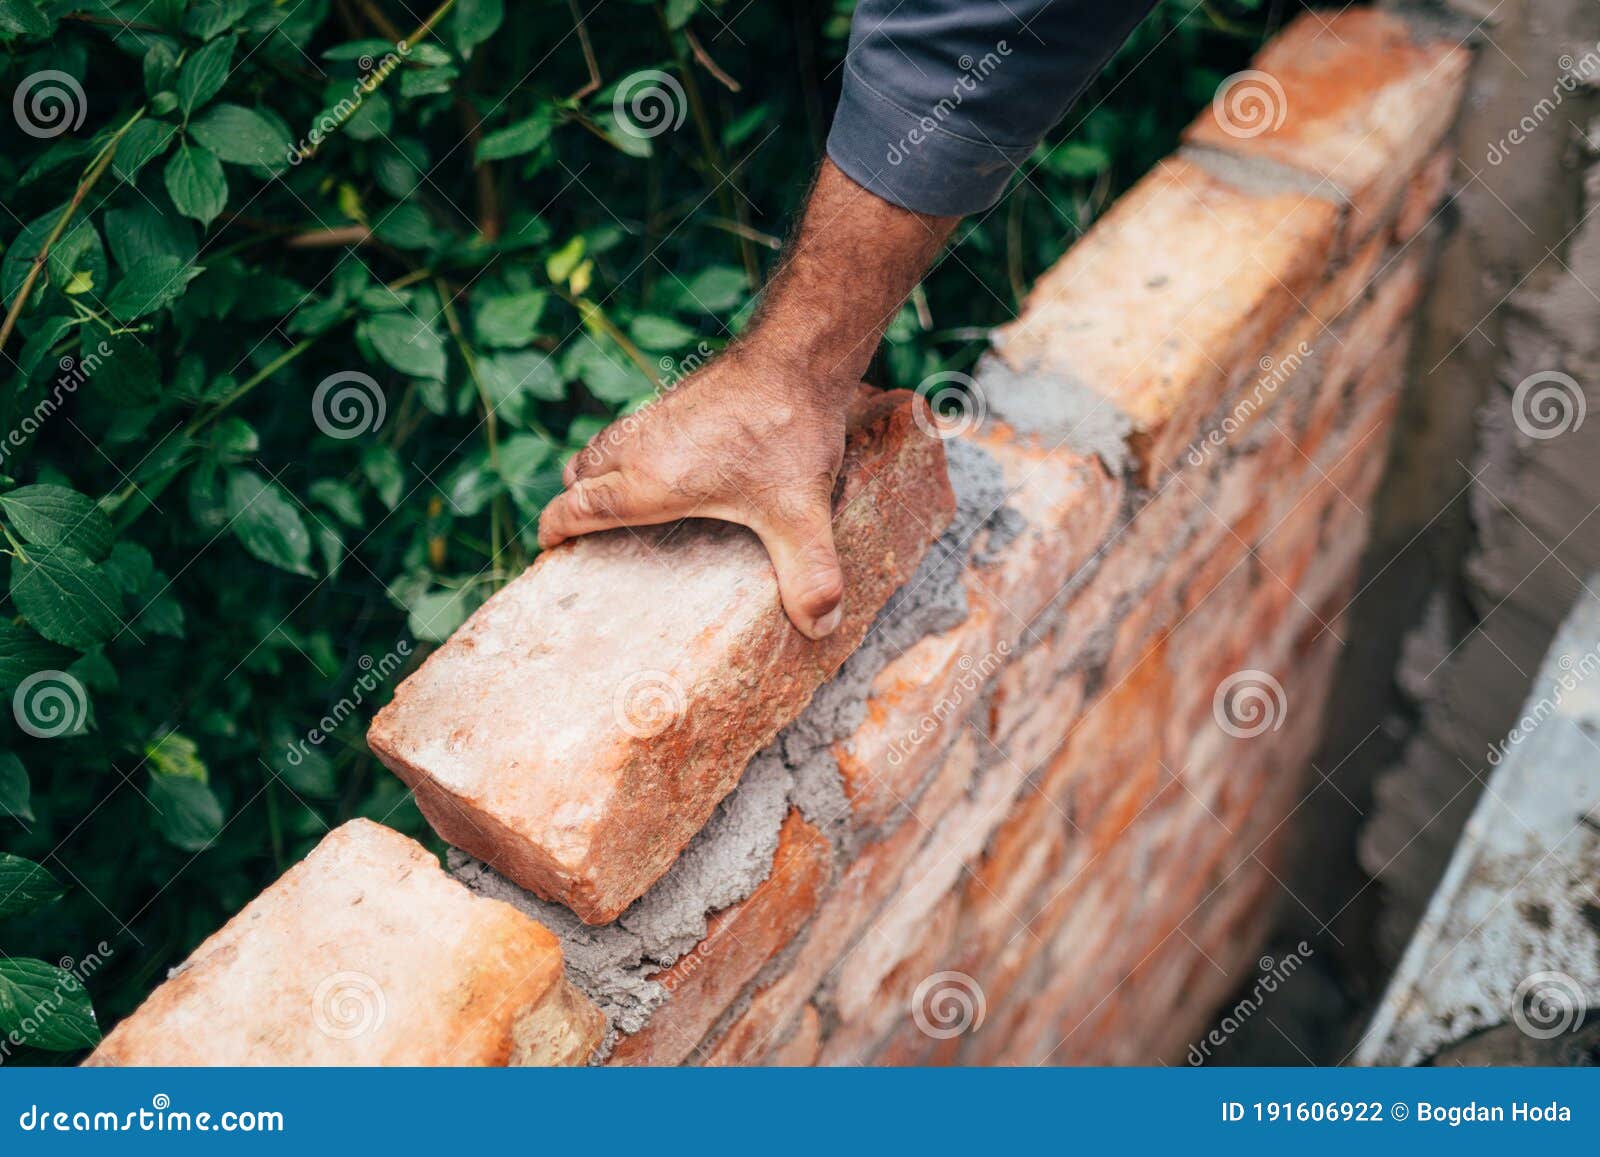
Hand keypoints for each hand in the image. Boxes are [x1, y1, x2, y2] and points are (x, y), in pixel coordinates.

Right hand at [538, 348, 852, 639]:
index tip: (549, 549)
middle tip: (586, 539)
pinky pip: (630, 431)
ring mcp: (654, 418)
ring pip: (601, 449)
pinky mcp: (675, 400)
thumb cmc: (787, 429)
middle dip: (574, 506)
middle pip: (579, 478)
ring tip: (621, 507)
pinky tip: (669, 470)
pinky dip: (628, 453)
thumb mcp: (801, 513)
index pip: (575, 506)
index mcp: (649, 482)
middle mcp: (639, 448)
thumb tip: (820, 625)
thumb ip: (810, 574)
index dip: (555, 529)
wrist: (796, 356)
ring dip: (599, 476)